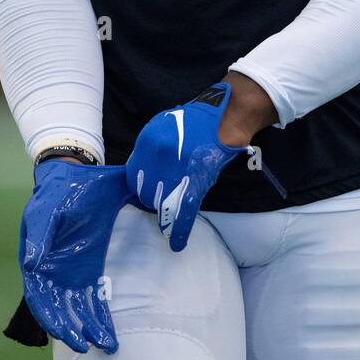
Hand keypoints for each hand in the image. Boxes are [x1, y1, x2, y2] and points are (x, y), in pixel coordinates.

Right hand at [19, 158, 132, 353]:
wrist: (77, 175)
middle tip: (85, 346)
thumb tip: (31, 265)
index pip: (38, 295)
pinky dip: (100, 320)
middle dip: (69, 330)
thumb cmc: (59, 191)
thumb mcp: (48, 208)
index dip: (49, 316)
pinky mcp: (87, 271)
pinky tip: (110, 338)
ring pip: (74, 310)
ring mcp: (69, 273)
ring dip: (87, 329)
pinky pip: (92, 301)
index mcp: (37, 258)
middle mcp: (50, 271)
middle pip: (55, 309)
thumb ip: (40, 233)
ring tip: (105, 346)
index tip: (62, 332)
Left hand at [126, 80, 282, 250]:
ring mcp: (178, 167)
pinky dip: (180, 230)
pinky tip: (176, 243)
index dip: (141, 188)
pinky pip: (184, 211)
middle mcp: (159, 154)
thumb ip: (150, 149)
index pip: (133, 177)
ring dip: (165, 210)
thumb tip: (140, 175)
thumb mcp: (163, 126)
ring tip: (174, 207)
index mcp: (148, 140)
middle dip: (153, 199)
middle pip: (146, 192)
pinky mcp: (197, 180)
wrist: (226, 116)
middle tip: (165, 197)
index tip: (148, 191)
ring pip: (162, 203)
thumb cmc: (196, 122)